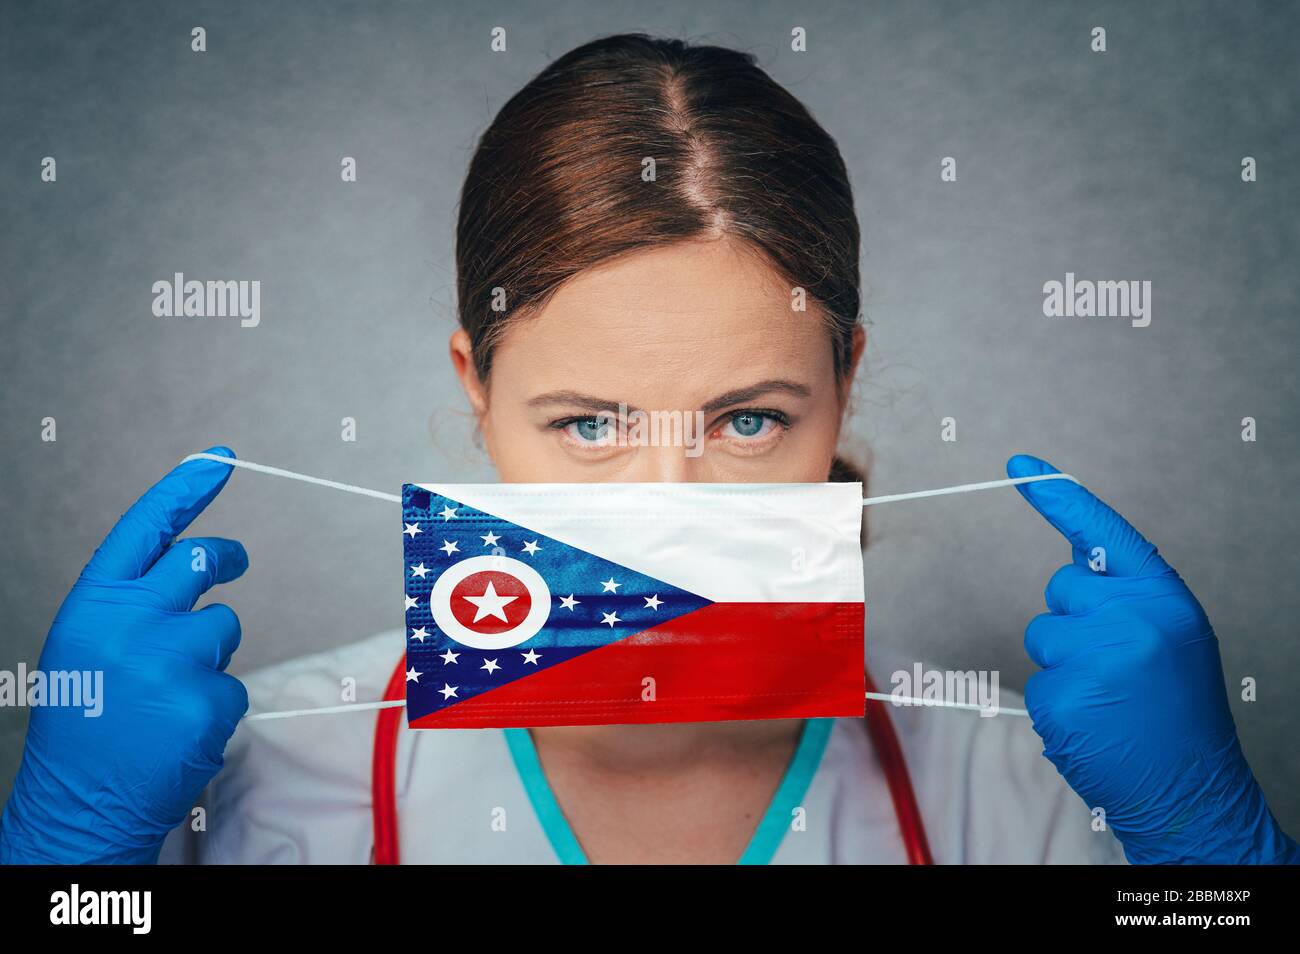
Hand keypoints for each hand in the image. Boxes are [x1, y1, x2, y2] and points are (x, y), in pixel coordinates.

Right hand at [0, 447, 248, 863]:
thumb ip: (133, 601)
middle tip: (235, 561)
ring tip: (165, 695)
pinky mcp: (206, 699)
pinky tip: (177, 730)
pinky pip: (234, 684)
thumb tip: (196, 560)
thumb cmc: (85, 720)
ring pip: (225, 626)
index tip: (220, 458)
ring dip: (209, 654)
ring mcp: (171, 659)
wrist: (77, 803)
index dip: (186, 488)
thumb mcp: (88, 645)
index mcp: (94, 603)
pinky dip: (214, 705)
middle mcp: (130, 621)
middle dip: (226, 558)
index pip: (147, 527)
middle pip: (202, 560)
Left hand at [1008, 454, 1297, 864]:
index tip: (1019, 464)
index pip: (1102, 533)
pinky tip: (1094, 723)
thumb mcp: (1171, 636)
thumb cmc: (1179, 710)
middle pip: (1060, 589)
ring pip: (1042, 635)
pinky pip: (1036, 681)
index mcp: (1162, 598)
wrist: (1193, 790)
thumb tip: (1073, 558)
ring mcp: (1093, 659)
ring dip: (1064, 663)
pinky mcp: (1062, 698)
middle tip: (1116, 665)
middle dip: (1075, 620)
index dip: (1059, 497)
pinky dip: (1057, 703)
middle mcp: (1129, 620)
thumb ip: (1126, 595)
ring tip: (1109, 698)